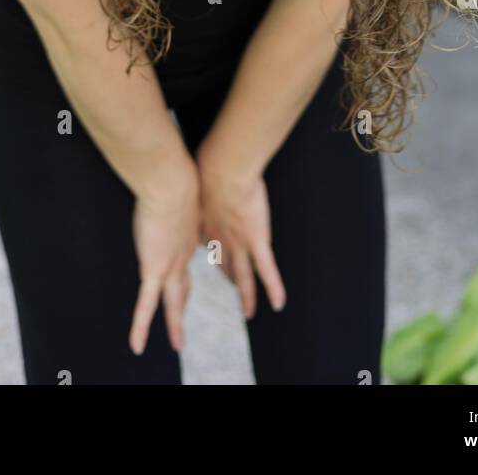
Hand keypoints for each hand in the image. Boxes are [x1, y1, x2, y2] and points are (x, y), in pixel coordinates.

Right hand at [129, 158, 200, 356]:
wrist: (172, 181)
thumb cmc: (172, 172)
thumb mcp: (177, 181)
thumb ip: (170, 183)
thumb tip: (164, 169)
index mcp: (187, 232)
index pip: (186, 256)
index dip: (185, 266)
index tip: (184, 269)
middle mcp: (182, 252)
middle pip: (184, 284)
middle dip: (183, 302)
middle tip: (185, 318)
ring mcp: (170, 263)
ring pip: (172, 302)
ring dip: (174, 324)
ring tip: (177, 343)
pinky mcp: (154, 268)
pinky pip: (145, 305)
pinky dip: (141, 326)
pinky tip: (137, 345)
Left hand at [196, 140, 285, 320]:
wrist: (224, 168)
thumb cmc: (212, 163)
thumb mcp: (201, 174)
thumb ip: (202, 178)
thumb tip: (199, 166)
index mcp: (208, 221)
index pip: (211, 243)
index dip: (215, 252)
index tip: (216, 256)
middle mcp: (222, 237)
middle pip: (226, 263)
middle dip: (230, 277)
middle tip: (234, 288)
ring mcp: (240, 241)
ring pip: (245, 275)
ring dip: (247, 295)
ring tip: (249, 312)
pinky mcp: (258, 240)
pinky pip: (267, 270)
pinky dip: (273, 287)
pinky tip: (278, 303)